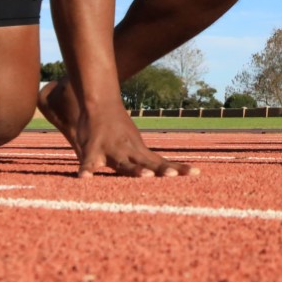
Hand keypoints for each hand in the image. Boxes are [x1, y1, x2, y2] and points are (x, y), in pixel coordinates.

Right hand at [74, 107, 195, 177]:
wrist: (100, 102)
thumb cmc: (117, 129)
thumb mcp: (134, 145)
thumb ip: (145, 161)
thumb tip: (163, 173)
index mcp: (140, 152)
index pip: (162, 162)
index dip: (179, 169)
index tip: (197, 173)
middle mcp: (129, 152)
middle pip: (148, 163)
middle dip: (160, 170)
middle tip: (173, 175)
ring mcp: (112, 150)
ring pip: (124, 163)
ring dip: (135, 170)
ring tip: (145, 176)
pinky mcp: (92, 150)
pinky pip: (88, 163)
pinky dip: (86, 170)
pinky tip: (84, 179)